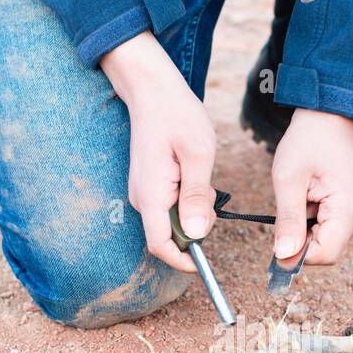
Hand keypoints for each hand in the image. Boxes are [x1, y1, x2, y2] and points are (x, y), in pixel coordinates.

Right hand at [101, 32, 215, 272]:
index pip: (160, 245)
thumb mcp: (198, 153)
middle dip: (195, 228)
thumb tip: (197, 233)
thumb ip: (198, 195)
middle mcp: (142, 199)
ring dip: (193, 211)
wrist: (152, 90)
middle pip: (169, 236)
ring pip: (172, 222)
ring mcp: (144, 193)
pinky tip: (193, 173)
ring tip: (201, 176)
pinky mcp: (150, 186)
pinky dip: (188, 200)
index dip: (182, 261)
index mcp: (152, 195)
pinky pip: (170, 207)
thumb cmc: (176, 115)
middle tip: (210, 192)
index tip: (205, 263)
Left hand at [270, 109, 352, 267]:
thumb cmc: (307, 142)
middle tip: (290, 208)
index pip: (325, 254)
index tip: (278, 239)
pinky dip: (314, 222)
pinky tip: (310, 199)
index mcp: (349, 209)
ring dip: (306, 229)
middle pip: (326, 251)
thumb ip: (287, 221)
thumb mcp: (288, 180)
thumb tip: (283, 256)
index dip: (298, 255)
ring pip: (327, 242)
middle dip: (302, 239)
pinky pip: (331, 231)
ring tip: (302, 198)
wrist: (327, 119)